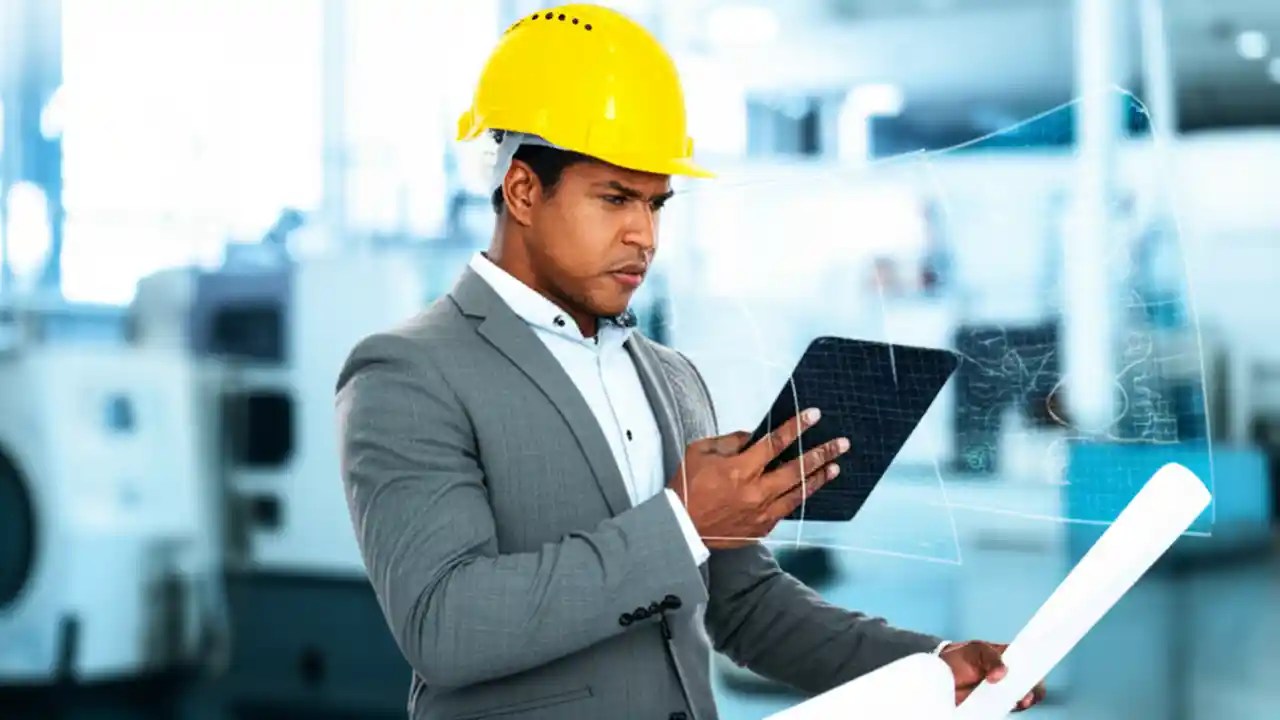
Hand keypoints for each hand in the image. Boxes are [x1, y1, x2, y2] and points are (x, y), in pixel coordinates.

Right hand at [667, 408, 848, 549]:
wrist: (680, 528)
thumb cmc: (686, 488)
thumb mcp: (699, 452)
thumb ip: (728, 441)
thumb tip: (750, 438)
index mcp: (740, 469)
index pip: (776, 442)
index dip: (797, 427)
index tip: (814, 415)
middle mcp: (756, 491)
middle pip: (796, 468)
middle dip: (822, 453)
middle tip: (841, 444)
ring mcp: (761, 512)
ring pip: (798, 492)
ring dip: (818, 478)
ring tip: (835, 467)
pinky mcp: (761, 528)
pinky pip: (786, 511)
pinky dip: (798, 498)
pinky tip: (808, 489)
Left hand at [940, 641, 1045, 711]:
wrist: (940, 672)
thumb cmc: (961, 657)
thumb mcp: (975, 650)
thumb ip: (991, 658)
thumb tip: (1001, 673)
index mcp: (1010, 660)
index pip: (1031, 667)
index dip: (1036, 675)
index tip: (1035, 682)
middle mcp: (1009, 678)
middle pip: (1029, 688)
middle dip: (1031, 693)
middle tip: (1024, 697)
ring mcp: (1000, 693)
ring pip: (1017, 701)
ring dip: (1018, 703)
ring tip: (1015, 703)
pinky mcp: (991, 706)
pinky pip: (1002, 710)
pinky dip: (1003, 710)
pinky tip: (999, 707)